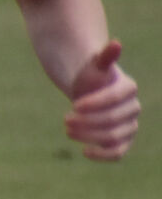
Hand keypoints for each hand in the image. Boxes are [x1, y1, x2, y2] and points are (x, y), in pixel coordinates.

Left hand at [65, 38, 138, 159]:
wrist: (87, 93)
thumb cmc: (90, 78)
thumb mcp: (93, 66)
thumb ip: (104, 58)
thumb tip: (116, 43)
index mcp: (128, 88)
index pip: (115, 98)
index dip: (94, 103)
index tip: (74, 105)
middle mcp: (133, 108)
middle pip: (113, 120)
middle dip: (87, 121)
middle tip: (65, 119)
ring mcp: (129, 126)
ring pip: (113, 137)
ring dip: (88, 136)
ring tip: (67, 129)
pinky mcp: (122, 142)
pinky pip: (118, 153)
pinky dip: (103, 155)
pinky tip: (84, 151)